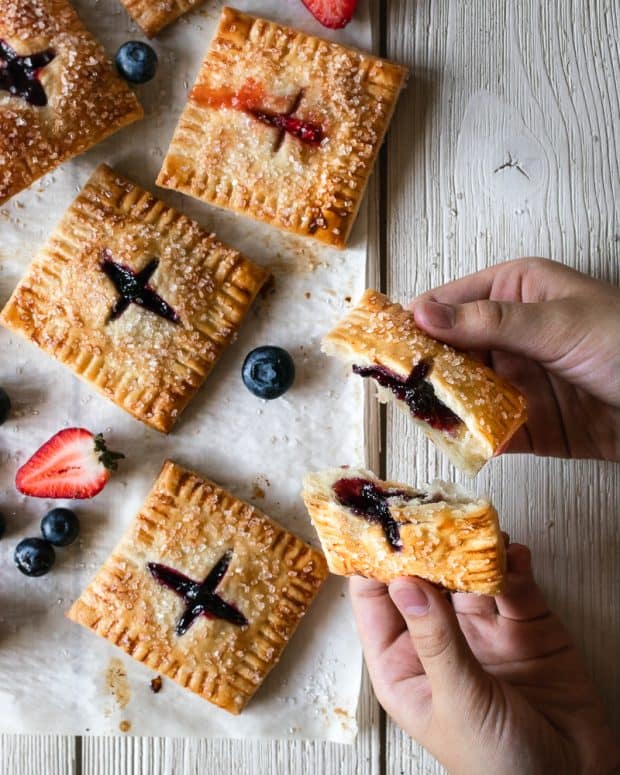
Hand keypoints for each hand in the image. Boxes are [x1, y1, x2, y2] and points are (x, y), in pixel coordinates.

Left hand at [351, 544, 619, 774]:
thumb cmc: (501, 767)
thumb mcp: (459, 702)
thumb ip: (436, 641)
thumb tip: (404, 583)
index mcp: (405, 664)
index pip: (376, 601)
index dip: (372, 561)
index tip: (372, 523)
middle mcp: (439, 639)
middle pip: (423, 577)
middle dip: (424, 543)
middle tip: (424, 506)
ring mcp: (482, 630)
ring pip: (468, 573)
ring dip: (471, 548)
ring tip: (472, 525)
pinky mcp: (525, 624)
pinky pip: (514, 584)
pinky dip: (513, 563)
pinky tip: (512, 552)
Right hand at [409, 258, 619, 459]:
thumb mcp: (558, 324)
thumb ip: (489, 323)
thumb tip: (424, 314)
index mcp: (514, 293)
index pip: (447, 304)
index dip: (413, 323)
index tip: (382, 344)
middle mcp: (509, 336)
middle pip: (448, 353)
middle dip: (422, 371)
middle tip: (394, 387)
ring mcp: (518, 381)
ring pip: (463, 394)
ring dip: (443, 408)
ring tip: (421, 417)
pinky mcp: (530, 423)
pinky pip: (489, 431)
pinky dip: (473, 439)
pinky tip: (459, 442)